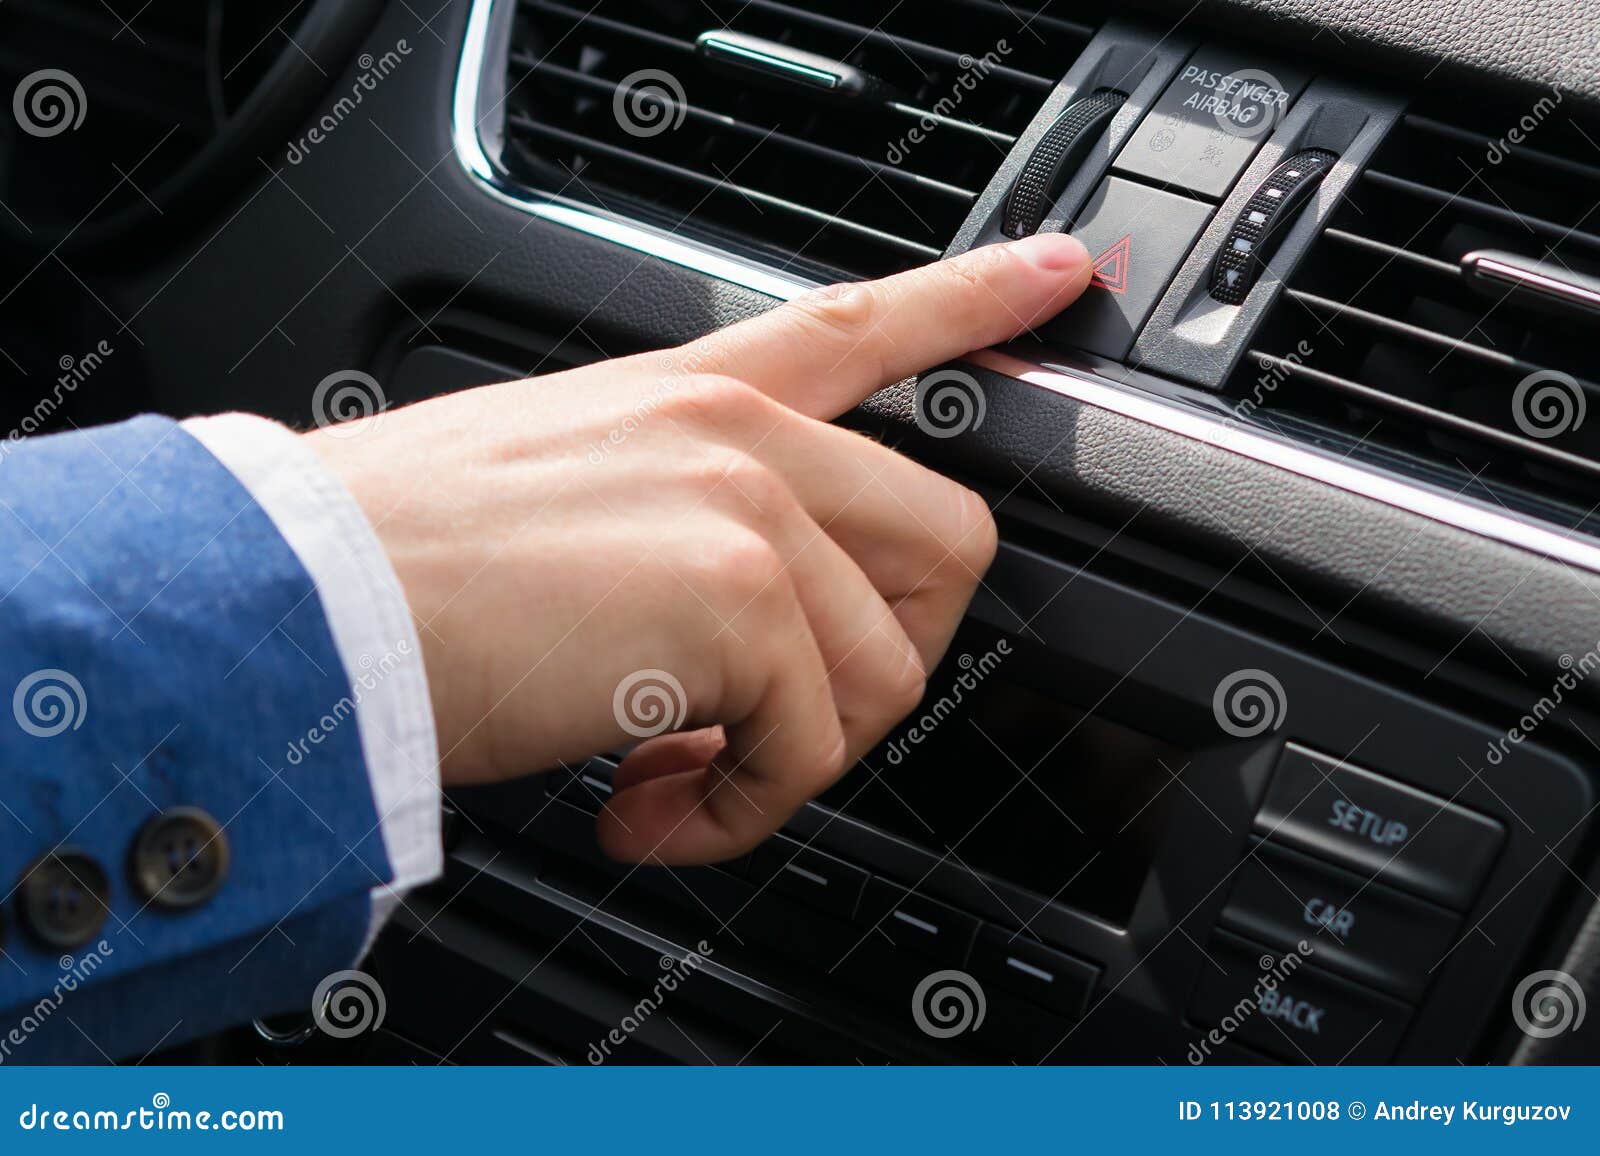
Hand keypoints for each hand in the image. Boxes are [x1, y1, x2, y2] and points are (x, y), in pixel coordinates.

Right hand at [306, 233, 1091, 864]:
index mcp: (696, 395)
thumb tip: (727, 638)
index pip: (865, 324)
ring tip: (674, 773)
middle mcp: (741, 434)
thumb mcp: (560, 489)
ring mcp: (750, 508)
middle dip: (885, 657)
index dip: (979, 299)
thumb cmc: (404, 559)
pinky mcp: (741, 601)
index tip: (1061, 275)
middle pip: (946, 542)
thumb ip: (677, 524)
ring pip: (886, 673)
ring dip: (790, 757)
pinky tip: (643, 803)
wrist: (305, 601)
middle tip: (784, 709)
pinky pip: (811, 751)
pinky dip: (738, 809)